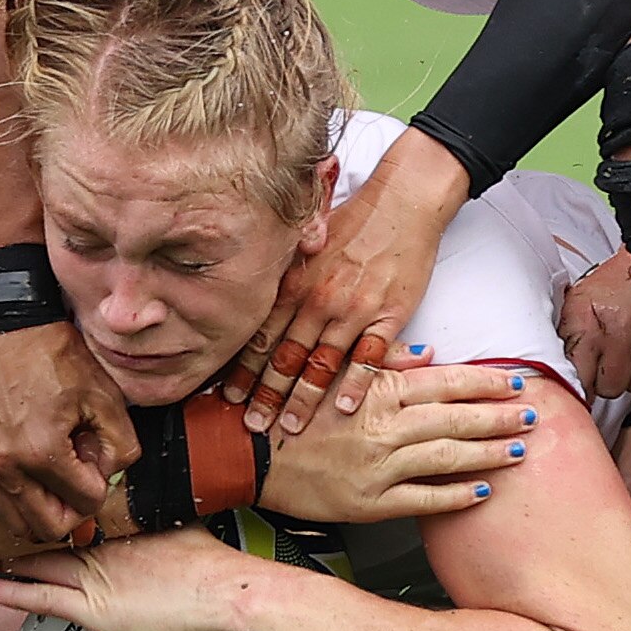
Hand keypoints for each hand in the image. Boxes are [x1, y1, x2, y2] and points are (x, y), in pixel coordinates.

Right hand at [0, 323, 134, 545]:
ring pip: (10, 521)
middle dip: (70, 510)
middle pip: (46, 527)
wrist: (8, 321)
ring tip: (47, 477)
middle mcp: (2, 462)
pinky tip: (13, 478)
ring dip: (36, 509)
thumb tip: (106, 475)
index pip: (86, 503)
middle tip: (76, 480)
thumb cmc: (56, 353)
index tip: (94, 459)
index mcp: (41, 450)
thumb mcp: (106, 396)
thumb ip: (121, 447)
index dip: (99, 485)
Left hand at [0, 525, 267, 630]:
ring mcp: (93, 577)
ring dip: (9, 559)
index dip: (50, 510)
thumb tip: (167, 503)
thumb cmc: (214, 567)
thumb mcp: (185, 523)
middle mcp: (101, 544)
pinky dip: (10, 591)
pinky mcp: (92, 610)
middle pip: (50, 533)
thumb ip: (166, 516)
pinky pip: (40, 598)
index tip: (30, 503)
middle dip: (22, 530)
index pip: (74, 514)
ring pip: (38, 563)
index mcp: (122, 522)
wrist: (222, 595)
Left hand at [222, 130, 469, 433]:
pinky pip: (367, 357)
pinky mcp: (388, 314)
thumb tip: (257, 304)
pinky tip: (344, 409)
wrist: (404, 201)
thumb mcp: (307, 242)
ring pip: (320, 363)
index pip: (260, 334)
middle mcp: (318, 298)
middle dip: (265, 395)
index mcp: (295, 282)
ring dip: (303, 400)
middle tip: (251, 426)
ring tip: (290, 429)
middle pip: (284, 357)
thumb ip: (285, 277)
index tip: (227, 396)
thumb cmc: (355, 220)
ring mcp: (353, 309)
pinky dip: (355, 385)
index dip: (242, 369)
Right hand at [256, 353, 534, 523]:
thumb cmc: (290, 411)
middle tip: (533, 415)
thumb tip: (430, 352)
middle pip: (456, 419)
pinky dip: (455, 496)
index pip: (445, 383)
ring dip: (487, 453)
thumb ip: (384, 361)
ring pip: (447, 458)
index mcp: (377, 392)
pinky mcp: (370, 503)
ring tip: (518, 450)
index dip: (485, 382)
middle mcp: (384, 429)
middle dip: (499, 416)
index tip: (515, 381)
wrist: (247, 454)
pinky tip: (481, 491)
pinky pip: (423, 500)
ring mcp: (379, 468)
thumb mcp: (334, 372)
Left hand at [552, 252, 630, 396]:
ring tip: (625, 355)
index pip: (574, 373)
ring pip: (630, 386)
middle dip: (604, 380)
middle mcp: (610, 329)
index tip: (580, 386)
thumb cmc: (613, 284)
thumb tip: (559, 375)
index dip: (578, 385)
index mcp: (581, 318)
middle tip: (605, 363)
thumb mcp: (579, 303)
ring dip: (627, 378)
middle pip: (605, 386)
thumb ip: (570, 338)